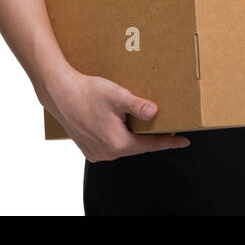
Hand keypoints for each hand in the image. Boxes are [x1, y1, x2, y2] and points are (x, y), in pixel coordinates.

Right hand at [45, 69, 189, 161]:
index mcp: (117, 143)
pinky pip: (111, 145)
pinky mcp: (88, 148)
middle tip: (166, 126)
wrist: (59, 93)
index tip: (184, 141)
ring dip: (134, 135)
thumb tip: (155, 113)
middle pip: (137, 145)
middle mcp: (107, 153)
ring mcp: (96, 152)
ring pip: (124, 145)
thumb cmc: (87, 92)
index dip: (169, 142)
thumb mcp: (117, 96)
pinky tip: (122, 124)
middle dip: (151, 136)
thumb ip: (137, 106)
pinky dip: (120, 136)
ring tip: (144, 123)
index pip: (150, 145)